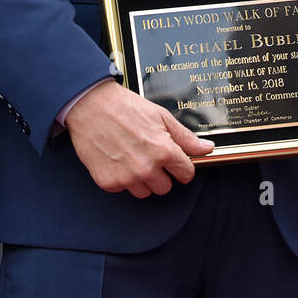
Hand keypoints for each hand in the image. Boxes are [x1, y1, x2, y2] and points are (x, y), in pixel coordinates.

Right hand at [65, 79, 213, 197]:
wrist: (90, 105)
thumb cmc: (125, 107)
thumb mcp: (161, 116)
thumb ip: (185, 137)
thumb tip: (207, 148)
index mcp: (163, 150)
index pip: (186, 174)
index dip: (182, 167)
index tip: (175, 162)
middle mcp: (146, 168)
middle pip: (165, 187)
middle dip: (161, 174)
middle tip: (149, 155)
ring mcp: (126, 177)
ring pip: (145, 192)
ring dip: (142, 179)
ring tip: (132, 157)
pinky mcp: (108, 182)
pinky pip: (123, 189)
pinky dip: (122, 178)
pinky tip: (117, 159)